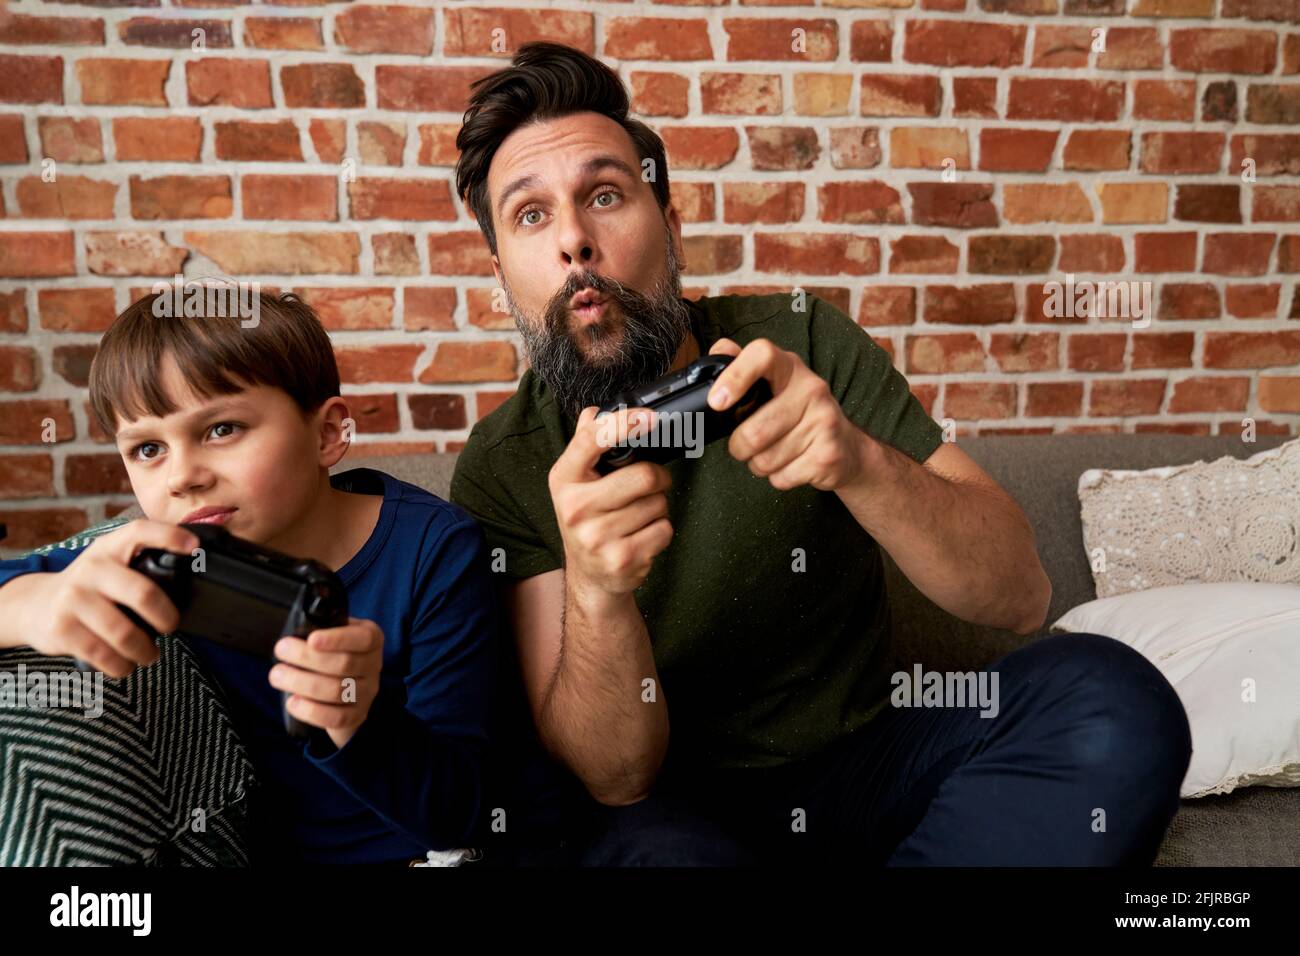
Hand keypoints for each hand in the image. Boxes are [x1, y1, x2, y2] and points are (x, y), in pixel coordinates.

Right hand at [20, 519, 198, 677]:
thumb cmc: (89, 587)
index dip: (169, 536)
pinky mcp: (61, 628)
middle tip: (170, 627)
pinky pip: (102, 654)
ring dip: (145, 651)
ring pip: (124, 633)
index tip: (194, 547)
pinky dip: (121, 665)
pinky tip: (125, 664)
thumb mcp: (111, 564)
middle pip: (143, 593)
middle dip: (166, 617)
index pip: (140, 531)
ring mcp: (73, 598)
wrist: (34, 605)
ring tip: (149, 655)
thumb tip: (192, 577)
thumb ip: (142, 565)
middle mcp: (91, 568)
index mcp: (110, 548)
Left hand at [269, 617, 383, 749]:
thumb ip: (322, 628)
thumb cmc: (334, 652)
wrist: (346, 685)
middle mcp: (373, 665)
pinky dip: (311, 711)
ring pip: (336, 691)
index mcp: (372, 639)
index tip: (311, 639)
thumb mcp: (335, 632)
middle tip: (280, 650)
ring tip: (277, 675)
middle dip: (307, 658)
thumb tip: (296, 629)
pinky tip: (292, 702)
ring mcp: (367, 693)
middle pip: (344, 664)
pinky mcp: (356, 715)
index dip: (337, 639)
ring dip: (302, 683)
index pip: (362, 638)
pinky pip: (336, 718)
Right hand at [548, 405, 673, 597]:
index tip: (651, 417)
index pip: (593, 439)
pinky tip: (641, 537)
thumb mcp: (577, 483)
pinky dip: (661, 531)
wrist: (590, 576)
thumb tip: (592, 412)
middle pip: (645, 476)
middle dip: (659, 478)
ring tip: (638, 516)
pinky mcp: (621, 560)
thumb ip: (587, 444)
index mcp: (563, 479)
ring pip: (658, 504)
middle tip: (653, 485)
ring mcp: (597, 537)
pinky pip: (663, 530)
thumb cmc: (588, 520)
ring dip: (658, 507)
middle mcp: (575, 508)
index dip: (626, 422)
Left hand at [706, 337, 866, 491]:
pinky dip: (777, 478)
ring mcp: (823, 422)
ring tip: (773, 453)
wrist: (846, 447)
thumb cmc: (800, 414)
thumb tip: (719, 350)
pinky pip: (781, 477)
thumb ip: (743, 366)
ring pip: (765, 459)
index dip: (735, 376)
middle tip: (744, 446)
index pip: (762, 356)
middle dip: (739, 447)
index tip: (717, 402)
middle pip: (754, 431)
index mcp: (790, 367)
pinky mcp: (828, 455)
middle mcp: (811, 389)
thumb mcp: (776, 384)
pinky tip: (791, 464)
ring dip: (759, 464)